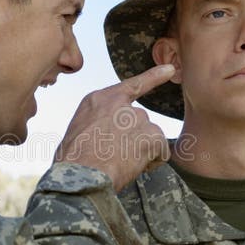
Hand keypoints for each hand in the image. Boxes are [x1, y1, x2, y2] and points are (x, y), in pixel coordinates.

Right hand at [55, 64, 174, 191]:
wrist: (81, 174)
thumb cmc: (73, 161)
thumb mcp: (78, 130)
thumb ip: (99, 123)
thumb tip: (106, 134)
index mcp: (99, 100)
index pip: (131, 85)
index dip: (153, 77)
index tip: (170, 70)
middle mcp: (121, 105)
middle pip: (140, 121)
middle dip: (134, 139)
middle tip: (114, 156)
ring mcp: (137, 118)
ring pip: (150, 137)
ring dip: (141, 151)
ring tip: (120, 162)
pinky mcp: (151, 135)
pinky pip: (161, 152)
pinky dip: (152, 162)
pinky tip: (133, 166)